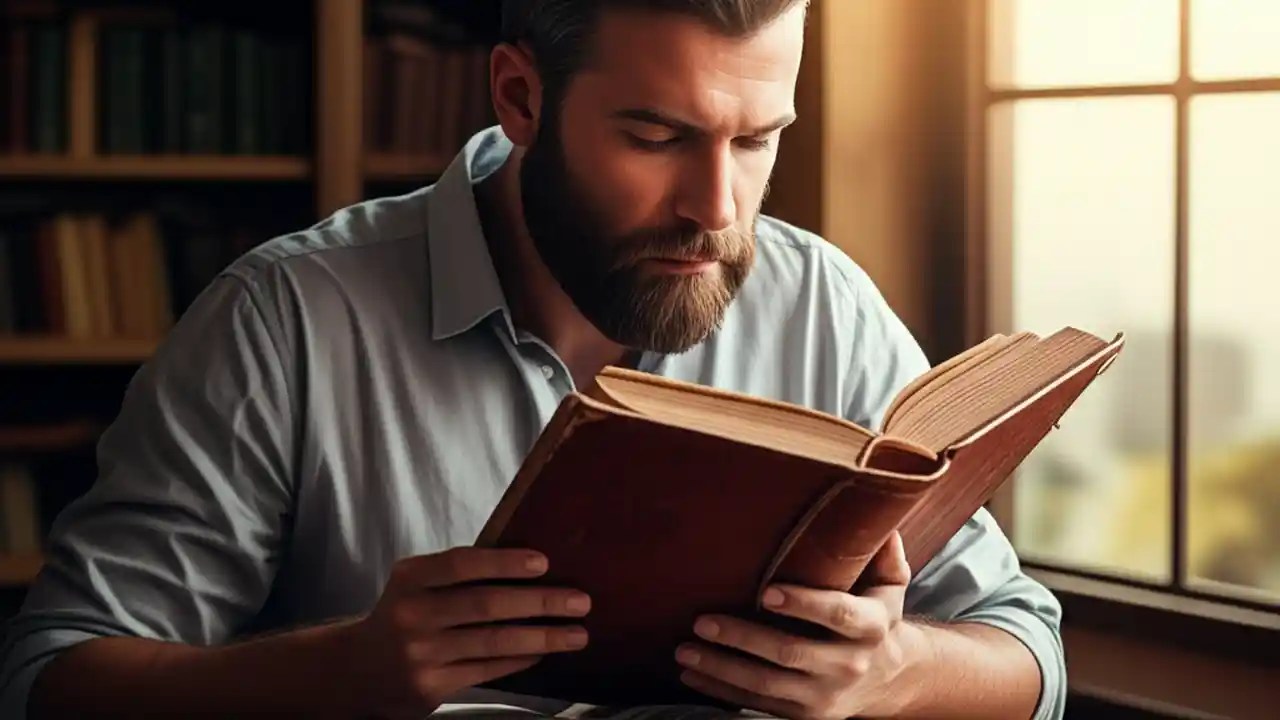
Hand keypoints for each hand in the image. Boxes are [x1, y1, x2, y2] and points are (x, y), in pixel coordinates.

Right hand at [346, 547, 591, 718]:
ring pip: (494, 642)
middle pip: (486, 605)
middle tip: (580, 601)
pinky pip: (487, 669)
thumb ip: (456, 574)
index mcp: (411, 578)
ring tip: (577, 634)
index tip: (544, 563)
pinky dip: (520, 660)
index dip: (505, 563)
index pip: (463, 564)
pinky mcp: (430, 686)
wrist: (356, 670)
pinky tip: (542, 652)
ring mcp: (421, 653)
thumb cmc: (403, 614)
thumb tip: (528, 566)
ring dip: (542, 637)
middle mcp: (413, 614)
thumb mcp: (415, 584)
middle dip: (540, 603)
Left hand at [677, 532, 913, 719]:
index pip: (839, 614)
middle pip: (790, 653)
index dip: (804, 604)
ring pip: (767, 684)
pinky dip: (722, 691)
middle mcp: (850, 665)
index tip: (766, 591)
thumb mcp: (890, 584)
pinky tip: (692, 674)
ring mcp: (825, 696)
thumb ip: (883, 552)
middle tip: (701, 621)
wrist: (888, 678)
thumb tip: (879, 514)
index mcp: (871, 626)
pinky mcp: (805, 715)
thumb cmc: (875, 615)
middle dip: (742, 637)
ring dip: (722, 668)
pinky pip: (758, 704)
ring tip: (685, 650)